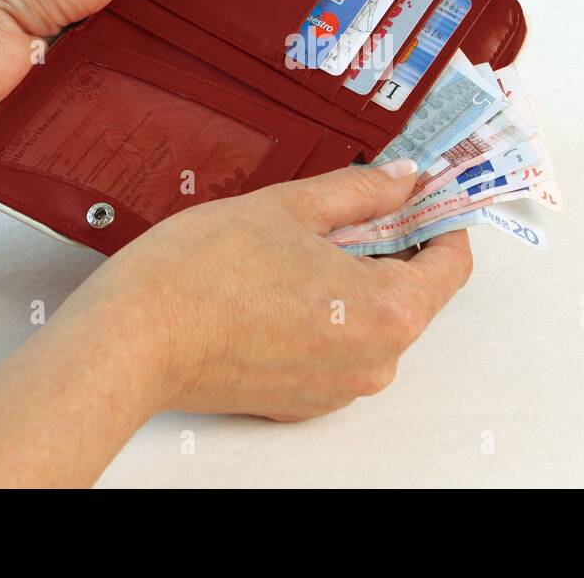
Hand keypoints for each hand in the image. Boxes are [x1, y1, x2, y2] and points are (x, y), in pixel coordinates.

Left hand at [0, 0, 277, 121]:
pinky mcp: (95, 112)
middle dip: (226, 41)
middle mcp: (113, 24)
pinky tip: (208, 115)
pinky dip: (166, 113)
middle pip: (187, 35)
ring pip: (170, 78)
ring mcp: (106, 69)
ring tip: (261, 83)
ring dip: (200, 79)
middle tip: (286, 43)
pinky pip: (142, 114)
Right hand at [53, 162, 473, 421]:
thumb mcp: (293, 205)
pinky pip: (336, 349)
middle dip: (389, 246)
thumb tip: (401, 180)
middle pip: (412, 294)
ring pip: (370, 322)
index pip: (452, 264)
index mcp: (388, 313)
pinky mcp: (301, 402)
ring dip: (353, 280)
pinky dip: (324, 315)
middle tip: (349, 207)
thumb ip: (362, 190)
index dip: (440, 219)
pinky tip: (279, 283)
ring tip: (299, 245)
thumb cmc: (202, 275)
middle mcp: (374, 363)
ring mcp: (337, 389)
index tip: (424, 196)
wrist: (132, 339)